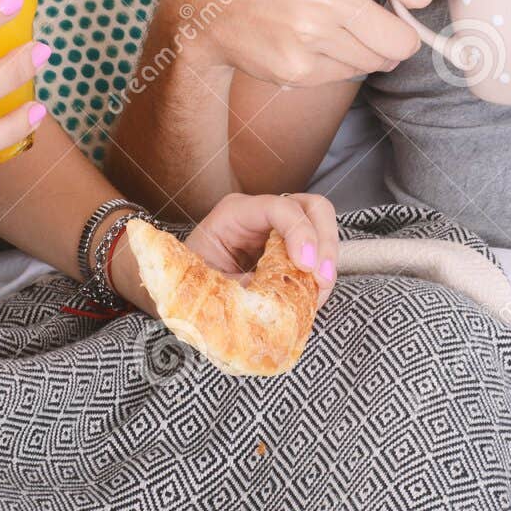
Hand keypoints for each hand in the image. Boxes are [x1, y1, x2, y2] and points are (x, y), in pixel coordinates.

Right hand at [170, 0, 441, 85]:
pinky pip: (347, 75)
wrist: (212, 2)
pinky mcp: (299, 69)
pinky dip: (339, 63)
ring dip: (369, 50)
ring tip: (339, 28)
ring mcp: (312, 35)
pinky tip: (314, 42)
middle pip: (405, 40)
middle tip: (375, 20)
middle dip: (398, 34)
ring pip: (379, 62)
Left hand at [183, 192, 339, 306]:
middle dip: (324, 243)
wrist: (183, 288)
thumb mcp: (209, 286)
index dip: (299, 232)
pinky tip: (314, 294)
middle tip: (322, 280)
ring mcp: (278, 227)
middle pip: (312, 207)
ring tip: (320, 292)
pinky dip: (321, 271)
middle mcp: (261, 213)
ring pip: (321, 225)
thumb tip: (277, 303)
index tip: (305, 267)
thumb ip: (243, 290)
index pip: (279, 207)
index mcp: (234, 213)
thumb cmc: (190, 282)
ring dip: (328, 258)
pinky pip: (316, 250)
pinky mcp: (289, 246)